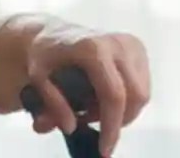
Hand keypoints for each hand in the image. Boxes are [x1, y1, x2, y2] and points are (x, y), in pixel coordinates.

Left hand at [25, 24, 150, 156]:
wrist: (51, 33)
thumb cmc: (43, 57)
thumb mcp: (37, 79)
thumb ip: (52, 104)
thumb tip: (70, 127)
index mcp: (92, 48)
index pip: (113, 96)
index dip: (112, 127)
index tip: (104, 149)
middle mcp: (116, 42)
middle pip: (134, 97)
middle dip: (117, 120)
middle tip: (89, 122)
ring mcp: (130, 43)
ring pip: (142, 93)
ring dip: (121, 110)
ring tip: (90, 107)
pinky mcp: (137, 47)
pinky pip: (142, 84)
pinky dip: (127, 99)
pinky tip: (102, 97)